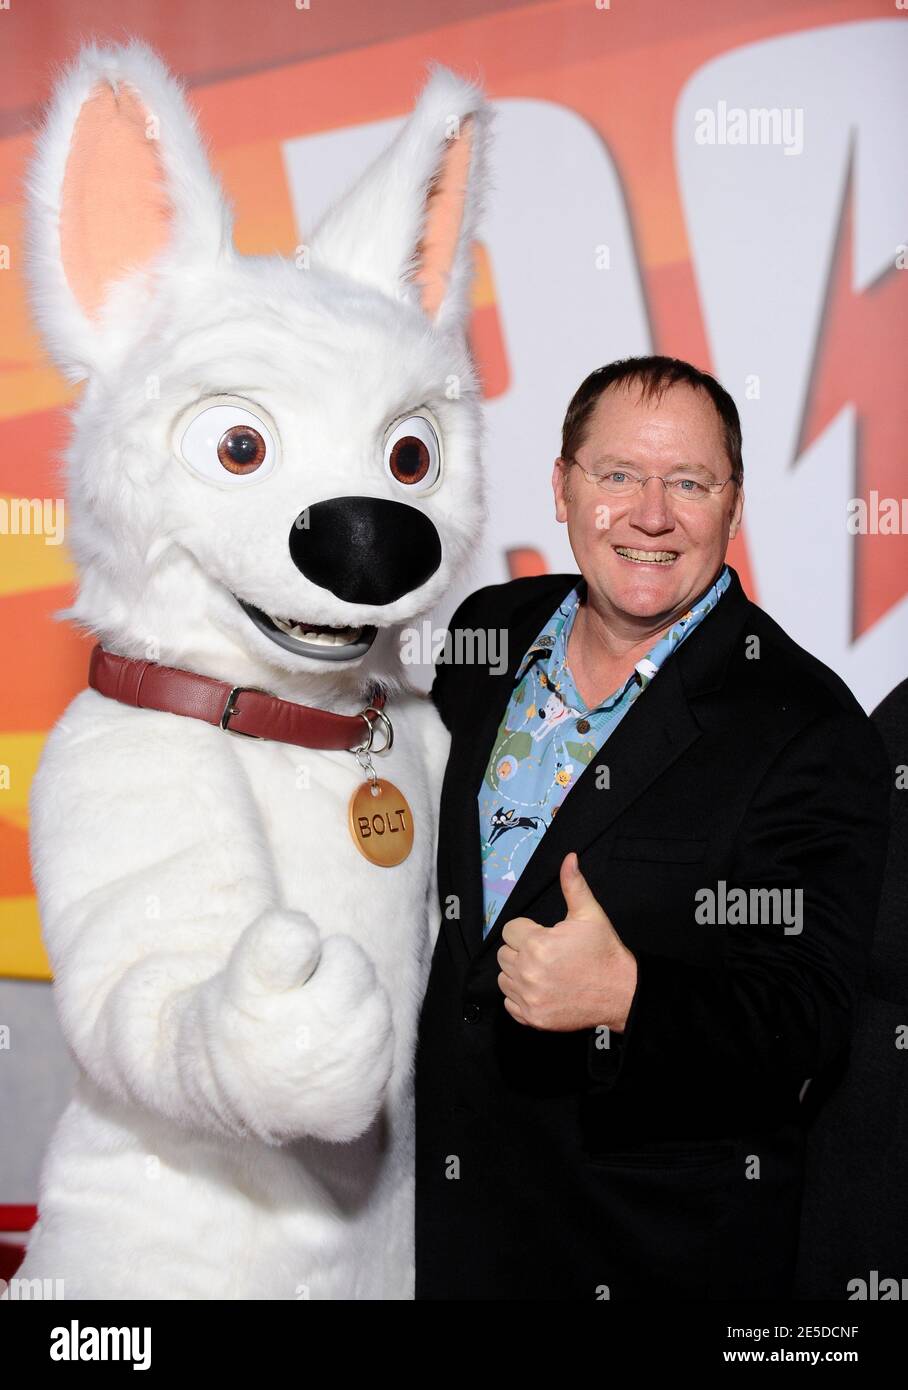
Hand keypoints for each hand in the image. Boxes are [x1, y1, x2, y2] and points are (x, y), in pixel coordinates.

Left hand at [496, 852, 636, 1032]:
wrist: (621, 992)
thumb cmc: (604, 952)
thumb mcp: (589, 914)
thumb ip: (573, 885)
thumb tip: (569, 858)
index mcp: (537, 944)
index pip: (510, 930)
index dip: (527, 930)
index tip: (545, 936)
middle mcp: (528, 972)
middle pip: (504, 954)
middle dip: (521, 950)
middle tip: (547, 954)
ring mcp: (529, 998)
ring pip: (504, 978)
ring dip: (518, 973)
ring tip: (544, 971)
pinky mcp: (532, 1018)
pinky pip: (510, 1003)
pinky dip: (521, 997)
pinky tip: (542, 989)